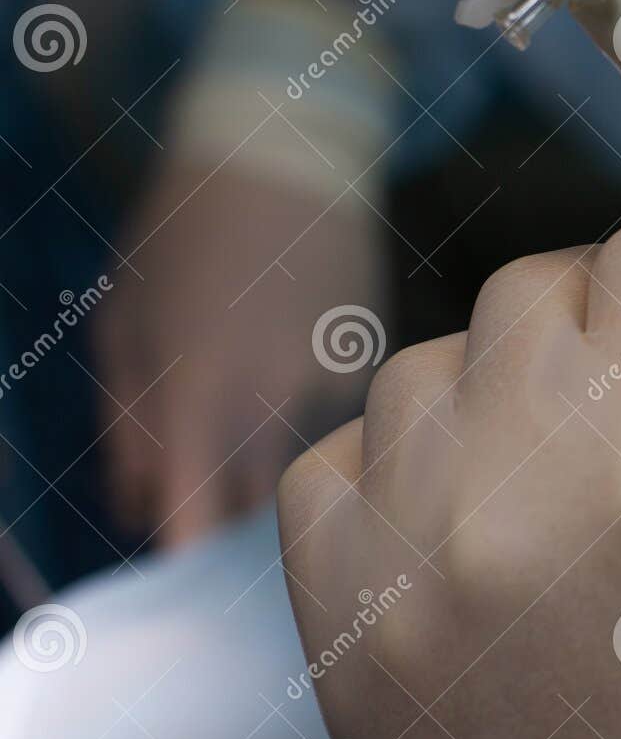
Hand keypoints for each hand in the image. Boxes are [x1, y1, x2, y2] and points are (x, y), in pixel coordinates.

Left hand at [96, 161, 380, 547]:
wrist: (290, 151)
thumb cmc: (184, 231)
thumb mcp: (125, 320)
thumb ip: (127, 425)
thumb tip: (137, 511)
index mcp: (199, 394)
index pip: (194, 521)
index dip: (185, 564)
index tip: (180, 587)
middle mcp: (277, 404)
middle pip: (254, 516)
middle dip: (228, 526)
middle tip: (210, 508)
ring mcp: (337, 391)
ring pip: (303, 471)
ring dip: (273, 469)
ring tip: (256, 408)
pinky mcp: (377, 374)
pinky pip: (340, 427)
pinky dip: (313, 420)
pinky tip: (300, 367)